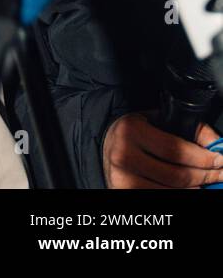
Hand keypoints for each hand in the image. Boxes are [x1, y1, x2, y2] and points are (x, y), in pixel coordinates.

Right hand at [102, 112, 222, 187]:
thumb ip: (189, 128)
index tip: (219, 160)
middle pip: (178, 175)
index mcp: (130, 131)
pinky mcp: (122, 191)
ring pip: (173, 190)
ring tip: (203, 181)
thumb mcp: (158, 120)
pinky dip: (180, 193)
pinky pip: (160, 197)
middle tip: (218, 174)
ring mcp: (122, 177)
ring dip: (195, 187)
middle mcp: (123, 155)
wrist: (106, 142)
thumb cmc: (137, 132)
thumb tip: (216, 144)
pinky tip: (187, 188)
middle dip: (205, 176)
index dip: (203, 158)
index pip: (176, 151)